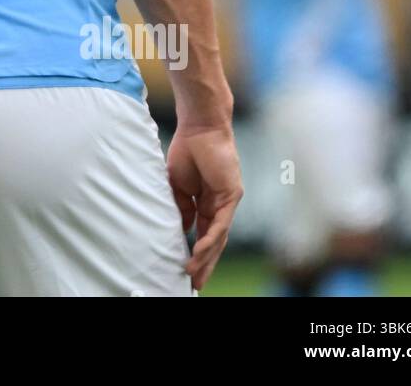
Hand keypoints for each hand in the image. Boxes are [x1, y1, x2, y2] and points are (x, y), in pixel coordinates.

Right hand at [167, 121, 242, 290]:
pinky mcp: (232, 195)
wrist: (199, 127)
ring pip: (218, 237)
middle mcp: (220, 205)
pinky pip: (220, 223)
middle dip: (204, 263)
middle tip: (193, 283)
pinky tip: (200, 252)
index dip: (195, 252)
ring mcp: (227, 201)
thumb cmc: (188, 151)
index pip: (202, 233)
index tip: (185, 269)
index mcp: (207, 202)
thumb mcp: (178, 186)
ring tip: (193, 274)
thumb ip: (181, 207)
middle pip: (214, 241)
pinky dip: (210, 239)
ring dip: (206, 257)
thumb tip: (182, 229)